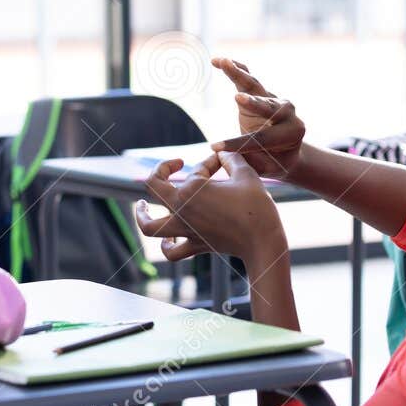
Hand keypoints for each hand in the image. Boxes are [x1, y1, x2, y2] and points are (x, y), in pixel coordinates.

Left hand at [134, 150, 286, 266]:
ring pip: (150, 226)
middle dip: (160, 172)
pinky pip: (172, 252)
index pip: (197, 169)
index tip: (225, 162)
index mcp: (192, 189)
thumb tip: (222, 153)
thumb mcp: (246, 174)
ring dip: (142, 216)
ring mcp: (185, 230)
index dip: (212, 162)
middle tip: (172, 166)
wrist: (262, 241)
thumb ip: (232, 159)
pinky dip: (166, 246)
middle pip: (154, 187)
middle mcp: (182, 209)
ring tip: (142, 207)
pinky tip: (168, 240)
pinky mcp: (195, 246)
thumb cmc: (256, 206)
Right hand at [208, 57, 306, 178]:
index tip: (214, 147)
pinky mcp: (261, 92)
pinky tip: (219, 60)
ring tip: (225, 64)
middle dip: (251, 104)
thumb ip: (248, 160)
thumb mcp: (265, 167)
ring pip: (255, 87)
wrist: (285, 151)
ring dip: (239, 76)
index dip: (237, 143)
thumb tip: (224, 155)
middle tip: (238, 99)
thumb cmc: (272, 162)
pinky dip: (235, 69)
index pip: (262, 138)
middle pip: (266, 108)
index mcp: (291, 133)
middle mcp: (287, 112)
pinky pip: (248, 79)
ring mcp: (275, 99)